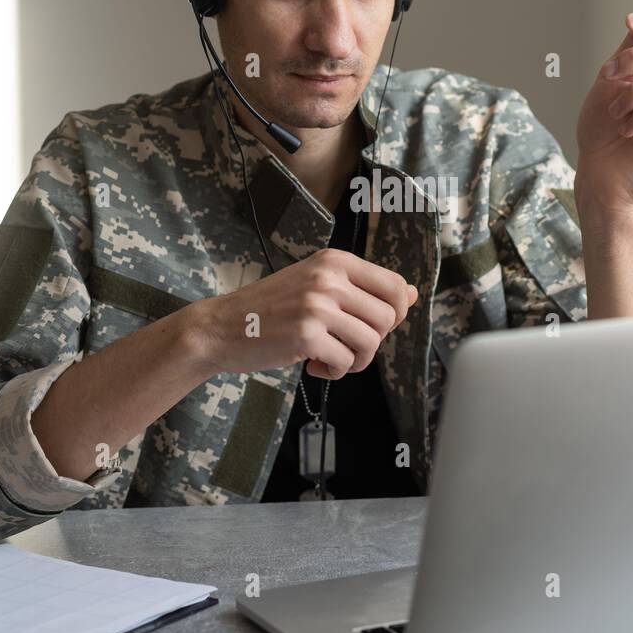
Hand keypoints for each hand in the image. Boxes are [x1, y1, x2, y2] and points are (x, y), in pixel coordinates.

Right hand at [187, 249, 417, 379]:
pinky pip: (346, 362)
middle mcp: (329, 278)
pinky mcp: (306, 335)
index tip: (373, 326)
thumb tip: (411, 293)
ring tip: (329, 356)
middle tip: (346, 345)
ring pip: (370, 343)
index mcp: (335, 261)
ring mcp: (317, 306)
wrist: (222, 326)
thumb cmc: (271, 308)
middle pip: (387, 318)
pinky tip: (313, 364)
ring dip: (355, 360)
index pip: (395, 285)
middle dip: (373, 341)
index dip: (395, 313)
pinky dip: (335, 371)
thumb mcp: (318, 285)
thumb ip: (363, 289)